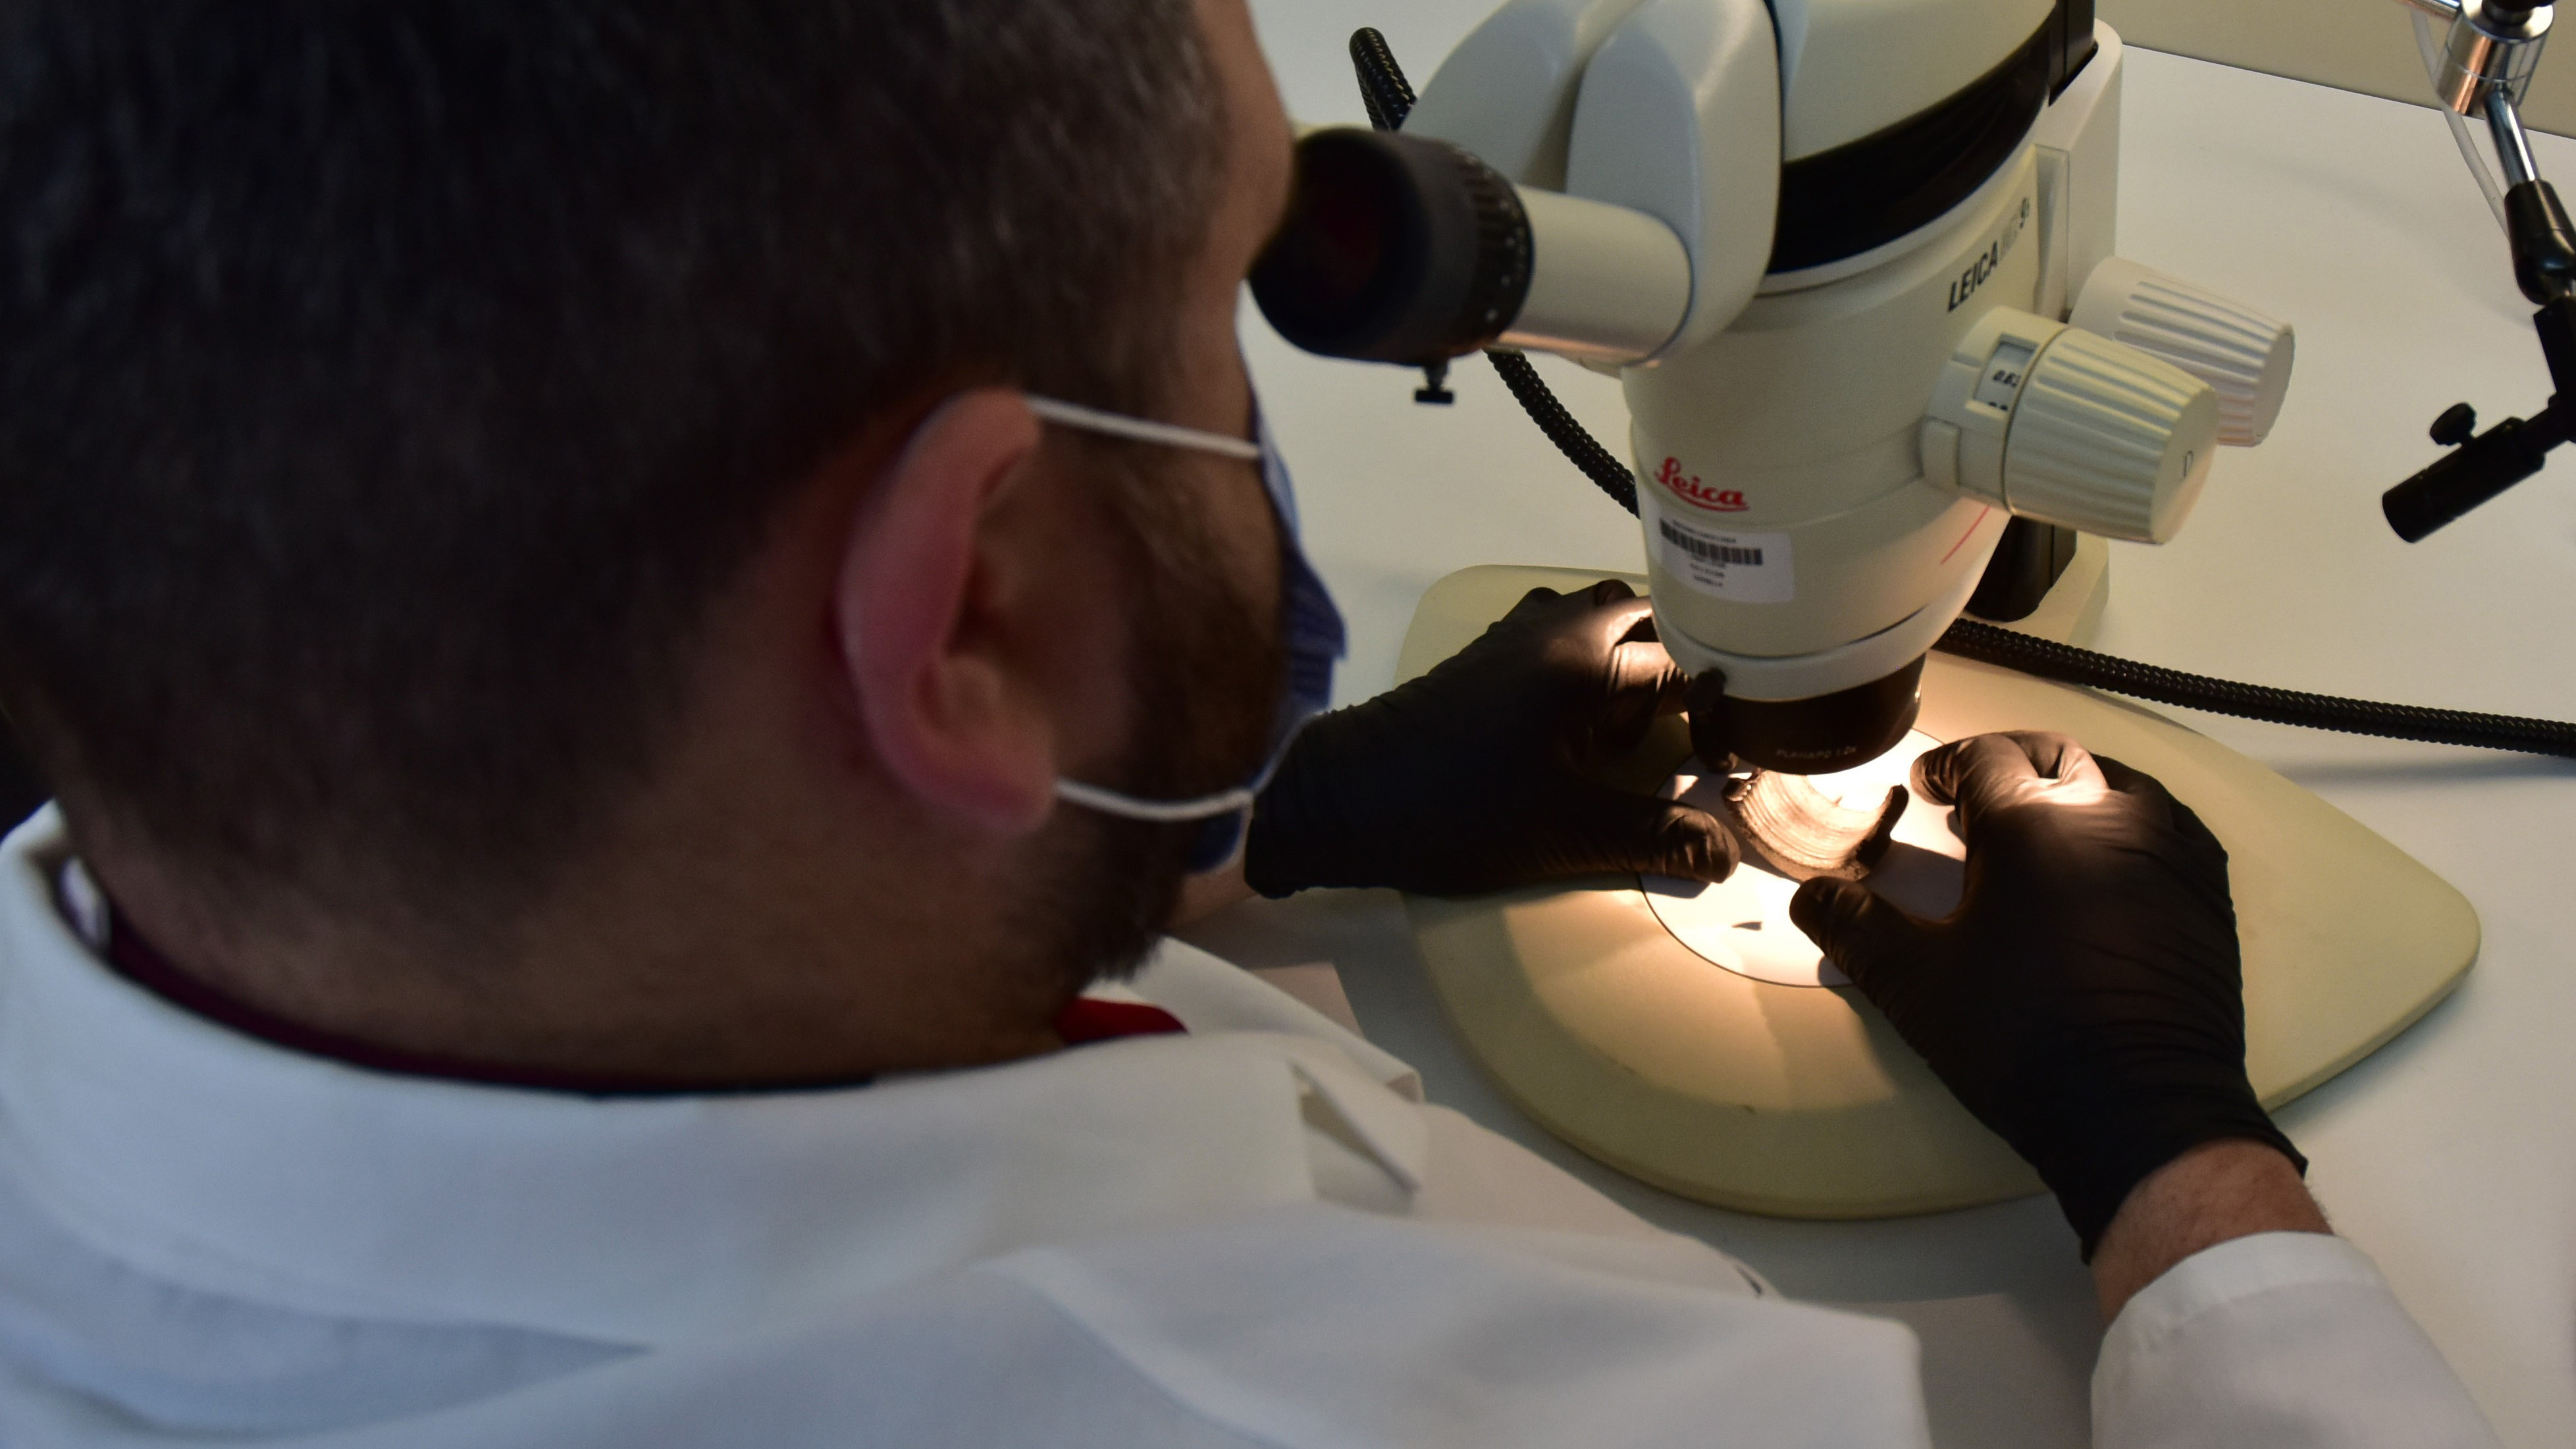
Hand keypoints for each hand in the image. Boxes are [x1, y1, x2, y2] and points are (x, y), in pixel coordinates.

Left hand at [1244, 580, 1735, 896]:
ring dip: (1626, 663)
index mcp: (1586, 661)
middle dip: (1675, 670)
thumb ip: (1653, 838)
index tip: (1732, 755)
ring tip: (1627, 734)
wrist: (1340, 798)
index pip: (1686, 665)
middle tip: (1680, 738)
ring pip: (1598, 621)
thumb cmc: (1452, 809)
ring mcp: (1515, 639)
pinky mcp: (1484, 659)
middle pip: (1646, 622)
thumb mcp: (1567, 833)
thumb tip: (1725, 853)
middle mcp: (1555, 630)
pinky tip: (1578, 730)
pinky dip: (1583, 669)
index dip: (1719, 711)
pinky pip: (1557, 639)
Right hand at [1789, 731, 2302, 1257]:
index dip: (1948, 765)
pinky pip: (2171, 829)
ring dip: (2076, 791)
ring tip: (2047, 830)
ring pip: (2123, 783)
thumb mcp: (1915, 984)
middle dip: (2012, 765)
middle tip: (1980, 801)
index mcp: (2034, 823)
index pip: (1985, 757)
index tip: (1929, 787)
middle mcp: (2111, 816)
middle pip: (2057, 755)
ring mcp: (2172, 852)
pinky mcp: (2210, 894)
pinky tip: (2110, 867)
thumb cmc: (2021, 1037)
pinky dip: (2130, 828)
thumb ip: (1856, 927)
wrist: (2142, 1110)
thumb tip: (1811, 895)